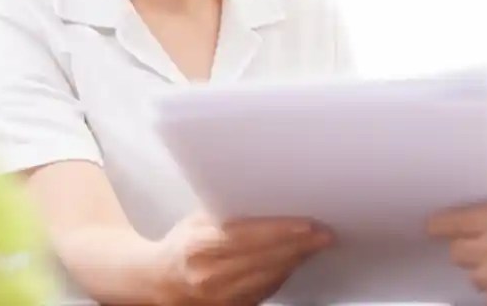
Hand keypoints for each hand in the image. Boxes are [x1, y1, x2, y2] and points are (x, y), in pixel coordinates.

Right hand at [152, 211, 332, 305]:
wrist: (161, 281)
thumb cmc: (184, 243)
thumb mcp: (199, 218)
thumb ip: (230, 210)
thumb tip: (270, 191)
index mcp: (200, 246)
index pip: (248, 237)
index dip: (281, 231)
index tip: (308, 224)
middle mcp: (210, 275)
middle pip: (265, 259)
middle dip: (299, 245)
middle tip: (325, 232)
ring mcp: (222, 296)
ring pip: (270, 277)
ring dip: (297, 259)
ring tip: (318, 243)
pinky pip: (267, 290)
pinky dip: (285, 273)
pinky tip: (297, 259)